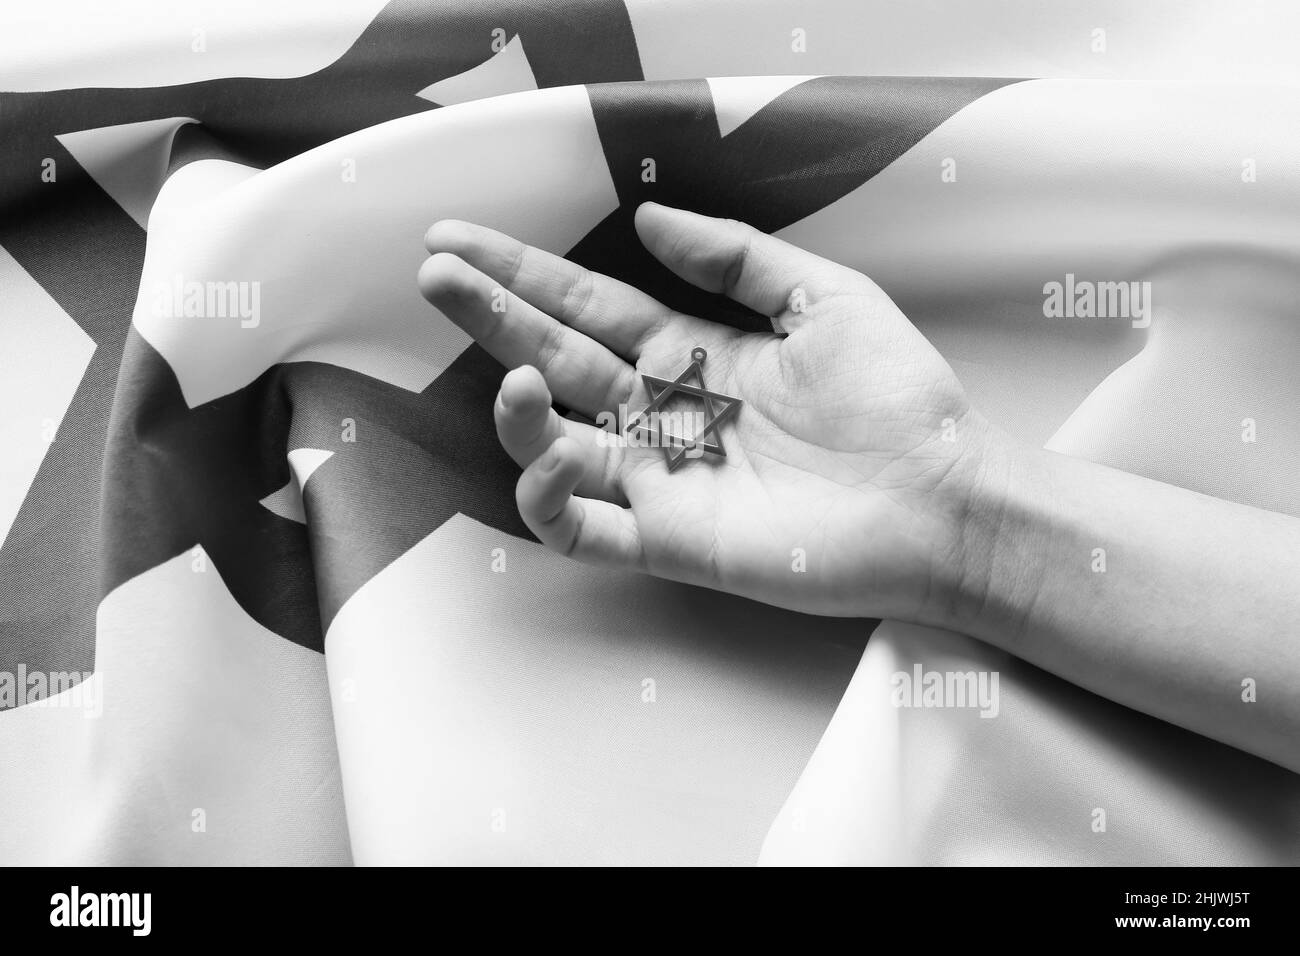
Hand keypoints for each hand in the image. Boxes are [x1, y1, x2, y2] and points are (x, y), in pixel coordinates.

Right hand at [418, 202, 997, 622]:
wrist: (943, 498)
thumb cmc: (898, 398)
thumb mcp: (825, 297)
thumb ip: (736, 258)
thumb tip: (651, 216)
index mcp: (696, 355)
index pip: (590, 308)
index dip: (527, 274)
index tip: (462, 241)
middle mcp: (666, 415)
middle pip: (558, 360)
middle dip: (494, 318)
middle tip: (434, 273)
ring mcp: (664, 481)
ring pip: (558, 448)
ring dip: (520, 413)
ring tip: (516, 377)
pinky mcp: (673, 542)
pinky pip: (587, 532)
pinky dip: (553, 504)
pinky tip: (550, 460)